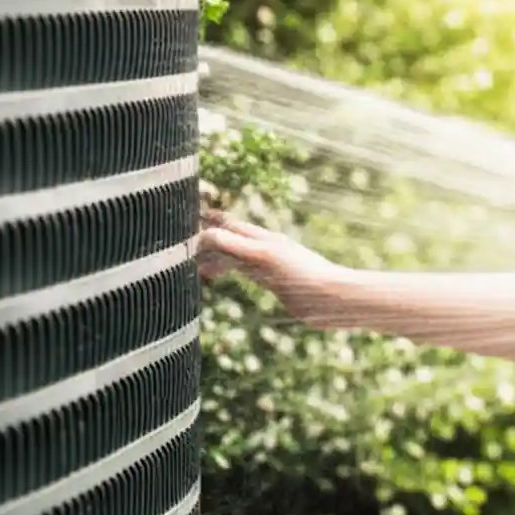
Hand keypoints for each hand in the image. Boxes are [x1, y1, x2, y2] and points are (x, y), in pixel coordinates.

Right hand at [197, 209, 345, 321]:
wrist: (334, 299)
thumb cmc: (305, 277)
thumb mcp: (266, 258)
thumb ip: (236, 246)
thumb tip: (204, 234)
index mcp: (263, 239)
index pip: (228, 224)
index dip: (207, 219)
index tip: (183, 215)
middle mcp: (265, 247)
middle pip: (230, 237)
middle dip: (207, 239)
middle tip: (180, 244)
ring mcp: (270, 264)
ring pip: (235, 255)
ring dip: (214, 256)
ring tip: (194, 265)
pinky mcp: (276, 281)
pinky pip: (245, 270)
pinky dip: (227, 269)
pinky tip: (220, 276)